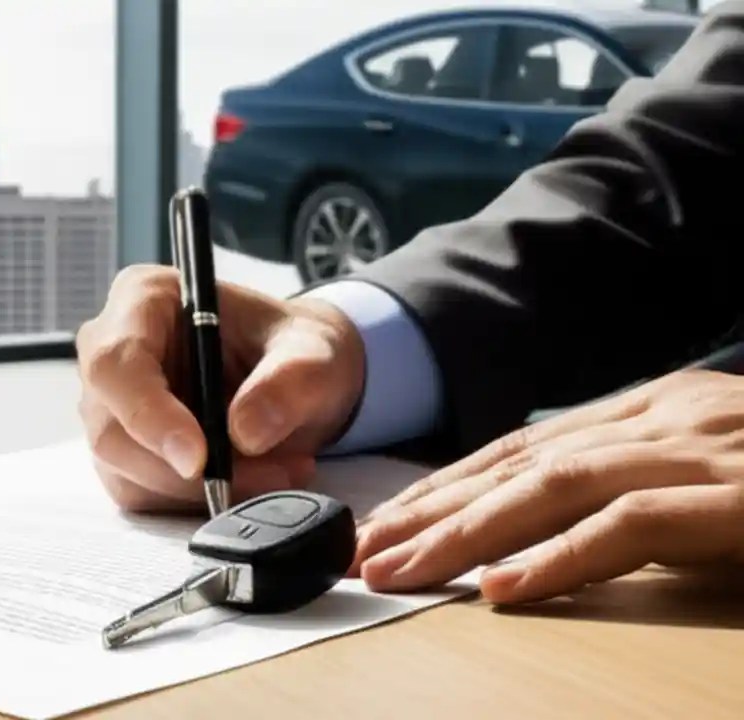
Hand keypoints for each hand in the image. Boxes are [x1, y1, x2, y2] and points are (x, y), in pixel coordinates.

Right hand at [75, 265, 364, 512]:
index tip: (198, 457)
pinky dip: (196, 500)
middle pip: (112, 429)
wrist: (298, 379)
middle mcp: (111, 351)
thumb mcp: (313, 351)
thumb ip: (289, 382)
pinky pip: (141, 494)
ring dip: (200, 489)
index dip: (148, 415)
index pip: (117, 364)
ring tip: (277, 471)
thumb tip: (245, 433)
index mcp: (143, 300)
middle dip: (187, 469)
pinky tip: (247, 479)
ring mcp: (111, 406)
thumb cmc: (293, 349)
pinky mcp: (123, 453)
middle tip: (269, 473)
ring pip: (126, 470)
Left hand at [353, 368, 743, 603]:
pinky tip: (501, 585)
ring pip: (554, 487)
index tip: (384, 523)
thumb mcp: (712, 474)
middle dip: (429, 512)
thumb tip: (554, 534)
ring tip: (399, 571)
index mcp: (652, 409)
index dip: (443, 488)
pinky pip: (631, 525)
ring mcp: (698, 452)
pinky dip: (560, 556)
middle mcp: (663, 417)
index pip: (522, 448)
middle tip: (362, 551)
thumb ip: (636, 490)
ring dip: (464, 534)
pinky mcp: (740, 499)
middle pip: (519, 466)